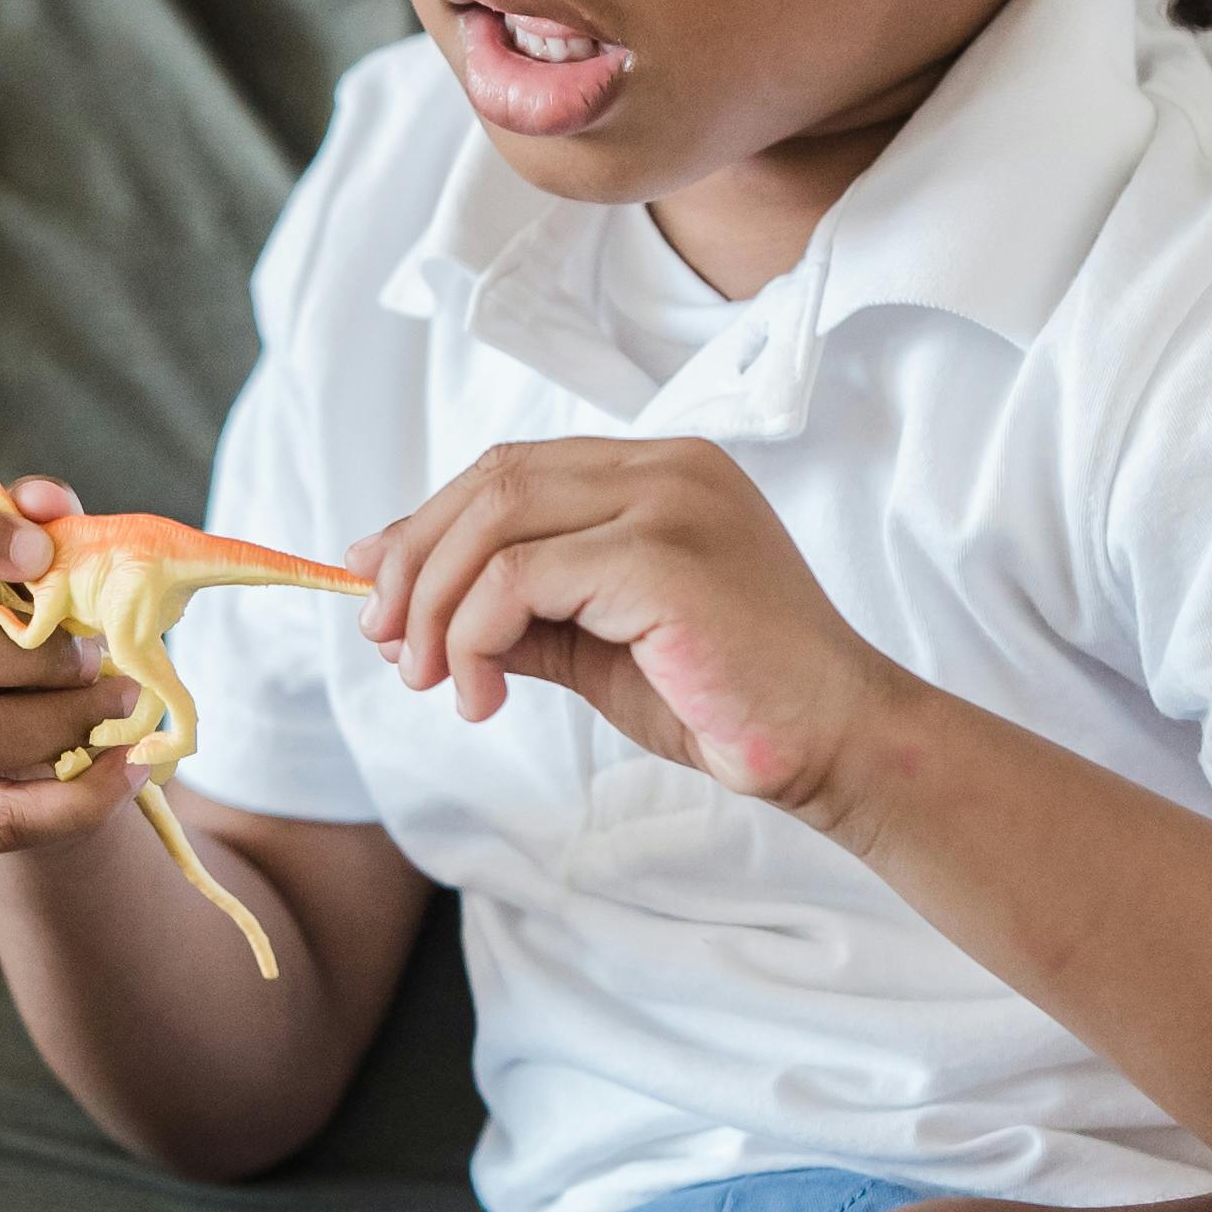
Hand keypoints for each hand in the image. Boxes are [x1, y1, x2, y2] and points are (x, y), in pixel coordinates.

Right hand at [0, 474, 152, 862]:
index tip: (41, 550)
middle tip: (95, 654)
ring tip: (120, 706)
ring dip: (58, 722)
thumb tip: (48, 501)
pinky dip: (74, 799)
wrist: (0, 735)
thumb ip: (37, 526)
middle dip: (29, 649)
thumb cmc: (6, 625)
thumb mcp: (19, 569)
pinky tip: (127, 771)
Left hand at [356, 441, 880, 809]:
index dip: (428, 523)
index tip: (374, 587)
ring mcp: (671, 502)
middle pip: (493, 481)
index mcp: (661, 470)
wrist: (837, 745)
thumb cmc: (728, 700)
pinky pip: (521, 579)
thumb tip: (406, 610)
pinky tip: (483, 693)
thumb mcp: (600, 646)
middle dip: (415, 562)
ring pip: (495, 521)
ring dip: (436, 606)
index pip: (513, 469)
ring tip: (432, 679)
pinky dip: (475, 636)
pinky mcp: (664, 557)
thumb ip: (521, 612)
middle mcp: (667, 466)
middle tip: (385, 644)